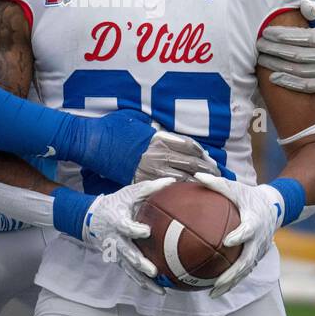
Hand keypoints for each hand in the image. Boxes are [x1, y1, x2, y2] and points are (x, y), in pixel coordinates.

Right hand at [75, 107, 217, 185]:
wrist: (95, 142)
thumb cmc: (112, 128)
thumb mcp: (134, 119)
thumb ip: (150, 124)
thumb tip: (157, 127)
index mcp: (160, 137)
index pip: (189, 146)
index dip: (202, 153)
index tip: (210, 158)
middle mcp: (159, 153)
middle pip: (191, 162)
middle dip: (207, 169)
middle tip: (219, 176)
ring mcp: (151, 168)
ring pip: (182, 177)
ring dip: (197, 182)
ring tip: (208, 187)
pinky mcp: (141, 180)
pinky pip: (164, 187)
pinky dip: (178, 191)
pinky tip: (185, 196)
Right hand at [84, 177, 173, 294]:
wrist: (93, 218)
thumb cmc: (115, 203)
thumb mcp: (128, 193)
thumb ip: (149, 188)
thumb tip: (172, 181)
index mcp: (116, 221)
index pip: (124, 226)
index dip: (133, 229)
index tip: (145, 231)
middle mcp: (115, 239)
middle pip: (126, 253)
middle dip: (139, 262)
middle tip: (152, 270)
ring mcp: (116, 252)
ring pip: (129, 269)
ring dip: (143, 280)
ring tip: (159, 290)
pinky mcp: (118, 260)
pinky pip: (131, 274)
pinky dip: (143, 283)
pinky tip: (158, 290)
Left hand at [193, 173, 285, 298]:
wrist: (274, 207)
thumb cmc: (249, 196)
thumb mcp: (236, 188)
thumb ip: (217, 184)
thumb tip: (196, 176)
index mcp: (255, 222)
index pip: (248, 230)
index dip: (239, 236)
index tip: (227, 241)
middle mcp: (259, 240)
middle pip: (247, 261)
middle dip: (232, 274)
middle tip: (216, 283)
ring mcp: (259, 251)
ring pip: (245, 271)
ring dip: (230, 283)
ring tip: (212, 294)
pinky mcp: (256, 257)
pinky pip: (243, 271)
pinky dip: (231, 281)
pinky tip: (213, 288)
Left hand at [256, 0, 314, 92]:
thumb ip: (313, 10)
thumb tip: (306, 5)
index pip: (305, 37)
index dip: (284, 35)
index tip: (266, 32)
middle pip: (300, 55)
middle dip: (276, 50)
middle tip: (260, 45)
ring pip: (300, 71)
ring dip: (278, 66)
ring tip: (261, 59)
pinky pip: (306, 86)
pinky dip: (288, 82)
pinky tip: (272, 77)